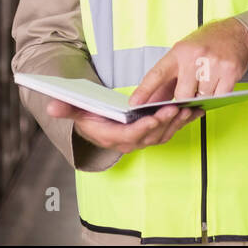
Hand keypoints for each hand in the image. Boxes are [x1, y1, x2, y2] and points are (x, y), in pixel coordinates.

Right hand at [47, 99, 202, 153]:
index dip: (142, 128)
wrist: (98, 123)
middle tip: (176, 108)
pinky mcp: (154, 133)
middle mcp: (130, 142)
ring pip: (164, 134)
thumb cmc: (88, 115)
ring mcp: (143, 139)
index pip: (130, 136)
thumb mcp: (76, 110)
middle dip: (165, 123)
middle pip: (151, 135)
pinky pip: (171, 129)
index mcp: (113, 137)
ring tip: (188, 108)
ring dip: (177, 123)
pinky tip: (196, 110)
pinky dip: (184, 121)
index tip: (153, 117)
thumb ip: (65, 108)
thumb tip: (50, 105)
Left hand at [129, 18, 247, 106]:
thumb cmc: (205, 44)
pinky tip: (217, 82)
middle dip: (184, 99)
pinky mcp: (229, 71)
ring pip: (202, 97)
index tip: (134, 104)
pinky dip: (217, 95)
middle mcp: (194, 56)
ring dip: (203, 96)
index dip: (144, 91)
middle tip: (189, 92)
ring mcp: (213, 63)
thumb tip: (151, 102)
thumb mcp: (182, 54)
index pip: (157, 74)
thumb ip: (167, 79)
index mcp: (178, 52)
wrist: (235, 33)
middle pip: (182, 94)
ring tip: (207, 81)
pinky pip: (219, 97)